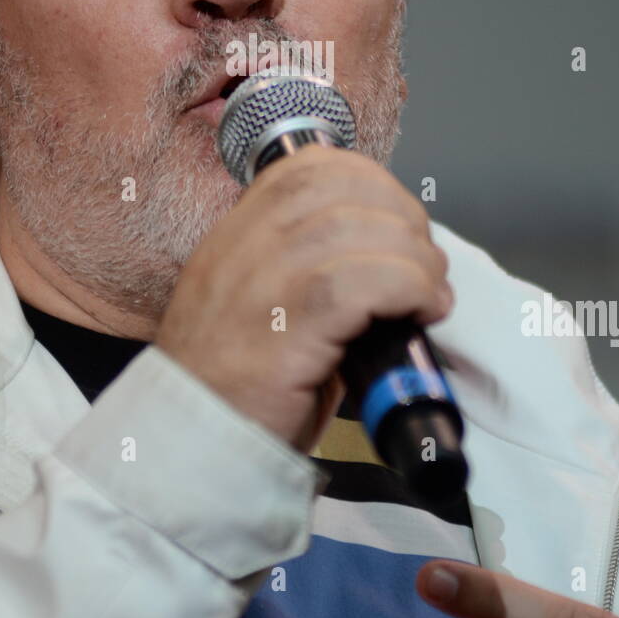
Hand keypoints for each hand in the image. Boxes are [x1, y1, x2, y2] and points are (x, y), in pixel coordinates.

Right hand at [155, 144, 452, 453]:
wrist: (189, 449)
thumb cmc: (236, 387)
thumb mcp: (258, 305)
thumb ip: (304, 268)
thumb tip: (389, 255)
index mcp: (236, 236)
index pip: (307, 169)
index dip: (369, 182)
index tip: (398, 223)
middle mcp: (242, 248)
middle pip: (338, 187)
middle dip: (401, 216)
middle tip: (424, 265)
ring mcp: (259, 284)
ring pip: (356, 227)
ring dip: (414, 257)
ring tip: (429, 294)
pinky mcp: (284, 330)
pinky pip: (360, 283)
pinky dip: (407, 287)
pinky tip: (421, 311)